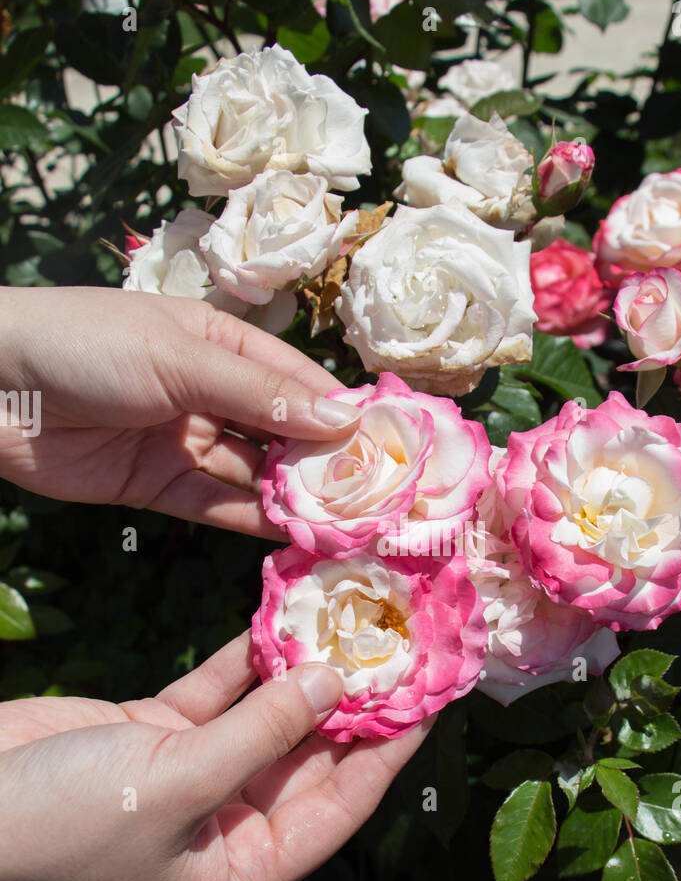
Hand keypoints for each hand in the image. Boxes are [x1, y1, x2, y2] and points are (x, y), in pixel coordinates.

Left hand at [0, 286, 358, 538]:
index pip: (297, 382)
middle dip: (326, 464)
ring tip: (347, 526)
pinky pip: (214, 506)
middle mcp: (210, 392)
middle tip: (378, 500)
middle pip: (282, 433)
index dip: (342, 414)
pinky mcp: (156, 486)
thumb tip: (341, 422)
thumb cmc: (87, 345)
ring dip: (295, 498)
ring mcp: (184, 441)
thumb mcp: (180, 359)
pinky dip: (250, 522)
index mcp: (220, 343)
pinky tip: (292, 537)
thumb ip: (259, 396)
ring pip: (253, 474)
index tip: (392, 448)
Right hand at [0, 634, 430, 880]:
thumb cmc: (66, 820)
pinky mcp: (155, 733)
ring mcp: (191, 775)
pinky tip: (282, 611)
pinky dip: (246, 655)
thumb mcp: (178, 781)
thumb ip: (263, 731)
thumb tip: (336, 681)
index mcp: (241, 867)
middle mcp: (227, 825)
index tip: (436, 693)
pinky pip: (219, 691)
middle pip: (312, 755)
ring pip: (268, 715)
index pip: (342, 804)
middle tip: (402, 637)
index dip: (390, 748)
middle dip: (353, 699)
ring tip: (354, 612)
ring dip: (302, 667)